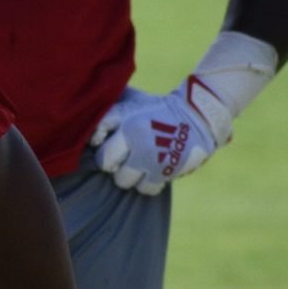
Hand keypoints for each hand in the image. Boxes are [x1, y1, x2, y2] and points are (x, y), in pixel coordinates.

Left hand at [89, 77, 233, 194]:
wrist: (200, 115)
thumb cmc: (160, 109)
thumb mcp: (137, 99)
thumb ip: (113, 105)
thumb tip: (88, 110)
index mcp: (126, 116)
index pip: (95, 132)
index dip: (95, 140)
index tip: (101, 142)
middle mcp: (135, 135)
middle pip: (104, 163)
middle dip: (111, 163)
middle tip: (122, 158)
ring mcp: (150, 155)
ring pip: (123, 180)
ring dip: (130, 176)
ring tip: (140, 165)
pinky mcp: (164, 171)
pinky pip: (145, 189)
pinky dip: (148, 184)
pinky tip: (153, 171)